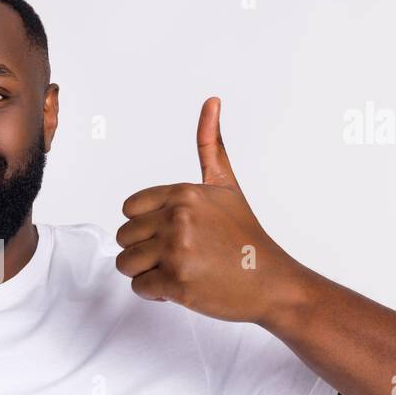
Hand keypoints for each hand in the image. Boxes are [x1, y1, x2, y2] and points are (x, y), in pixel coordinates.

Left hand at [114, 97, 305, 324]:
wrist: (271, 282)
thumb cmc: (246, 236)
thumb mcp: (227, 186)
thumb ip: (211, 146)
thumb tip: (211, 101)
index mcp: (184, 193)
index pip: (129, 209)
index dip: (146, 225)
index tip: (173, 232)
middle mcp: (178, 218)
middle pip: (124, 236)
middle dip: (145, 250)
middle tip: (181, 255)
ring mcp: (176, 250)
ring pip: (126, 263)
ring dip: (147, 272)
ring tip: (180, 269)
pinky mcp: (176, 282)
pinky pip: (139, 287)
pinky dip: (156, 293)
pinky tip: (184, 285)